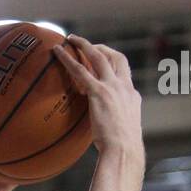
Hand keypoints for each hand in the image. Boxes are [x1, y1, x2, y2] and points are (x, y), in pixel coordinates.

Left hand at [54, 37, 143, 163]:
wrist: (123, 150)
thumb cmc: (121, 150)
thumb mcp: (122, 132)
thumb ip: (114, 123)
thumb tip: (105, 132)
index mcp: (132, 96)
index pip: (124, 72)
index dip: (114, 64)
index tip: (104, 61)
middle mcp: (124, 86)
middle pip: (115, 57)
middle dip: (101, 48)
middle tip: (87, 46)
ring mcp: (112, 87)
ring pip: (98, 56)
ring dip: (84, 45)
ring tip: (71, 39)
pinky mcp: (98, 92)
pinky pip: (80, 70)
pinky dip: (68, 59)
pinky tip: (57, 52)